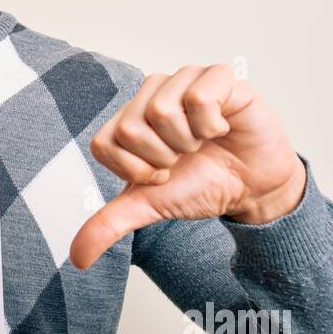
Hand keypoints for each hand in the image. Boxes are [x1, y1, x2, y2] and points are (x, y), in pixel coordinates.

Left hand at [69, 64, 306, 269]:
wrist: (253, 187)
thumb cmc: (201, 186)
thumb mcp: (150, 206)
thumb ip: (109, 224)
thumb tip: (78, 258)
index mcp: (128, 120)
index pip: (105, 144)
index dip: (136, 170)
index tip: (161, 173)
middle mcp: (150, 93)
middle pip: (132, 128)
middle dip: (164, 157)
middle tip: (186, 157)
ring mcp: (182, 79)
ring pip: (162, 110)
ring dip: (188, 141)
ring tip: (203, 141)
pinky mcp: (217, 75)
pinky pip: (199, 97)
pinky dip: (212, 124)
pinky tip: (222, 127)